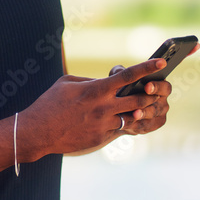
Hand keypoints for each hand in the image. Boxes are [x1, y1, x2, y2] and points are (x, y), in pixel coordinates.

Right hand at [19, 58, 168, 159]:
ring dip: (139, 111)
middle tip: (157, 89)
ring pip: (132, 116)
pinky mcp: (100, 138)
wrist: (38, 131)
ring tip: (143, 106)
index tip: (162, 62)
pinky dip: (122, 123)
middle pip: (139, 99)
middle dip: (151, 94)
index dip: (147, 67)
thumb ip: (90, 81)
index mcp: (96, 89)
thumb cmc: (50, 102)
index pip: (128, 76)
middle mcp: (104, 107)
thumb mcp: (68, 83)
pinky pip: (118, 129)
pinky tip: (120, 120)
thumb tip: (105, 82)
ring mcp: (103, 124)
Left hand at [108, 64, 171, 135]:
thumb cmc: (123, 88)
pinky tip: (129, 123)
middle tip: (142, 99)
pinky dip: (138, 125)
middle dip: (150, 102)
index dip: (157, 86)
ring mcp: (158, 114)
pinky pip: (146, 126)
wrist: (118, 109)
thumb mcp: (120, 78)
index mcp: (160, 86)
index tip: (147, 86)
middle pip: (161, 103)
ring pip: (153, 115)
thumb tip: (120, 71)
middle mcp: (162, 101)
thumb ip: (120, 72)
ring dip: (144, 114)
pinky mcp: (152, 125)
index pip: (164, 86)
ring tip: (134, 113)